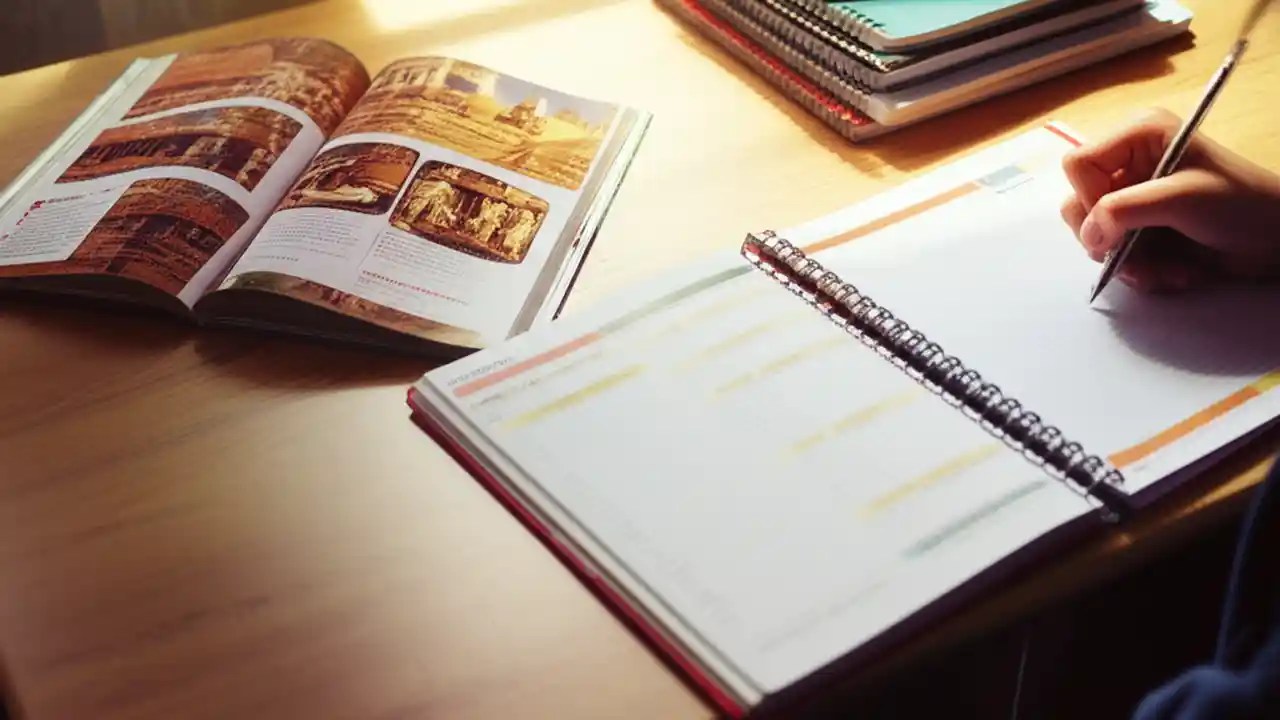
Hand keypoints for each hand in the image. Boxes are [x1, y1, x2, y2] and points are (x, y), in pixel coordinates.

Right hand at [1060, 108, 1279, 291]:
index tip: (1117, 226)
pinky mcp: (1142, 229)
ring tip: (1168, 270)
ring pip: (1096, 238)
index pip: (1078, 165)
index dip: (1089, 199)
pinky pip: (1116, 256)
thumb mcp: (1181, 199)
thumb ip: (1124, 211)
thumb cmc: (1240, 205)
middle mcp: (1129, 164)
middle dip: (1108, 240)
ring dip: (1130, 262)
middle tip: (1134, 257)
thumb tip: (1088, 236)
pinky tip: (1177, 273)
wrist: (1278, 239)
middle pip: (1078, 204)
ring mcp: (1134, 199)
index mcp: (1138, 137)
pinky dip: (1144, 271)